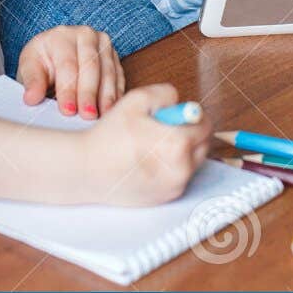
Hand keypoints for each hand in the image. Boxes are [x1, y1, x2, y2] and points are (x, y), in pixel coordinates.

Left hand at [18, 26, 124, 118]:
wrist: (55, 55)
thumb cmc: (42, 62)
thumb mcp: (30, 68)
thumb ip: (32, 82)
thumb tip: (32, 98)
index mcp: (61, 35)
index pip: (67, 64)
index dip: (68, 89)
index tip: (67, 110)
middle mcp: (85, 35)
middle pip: (91, 66)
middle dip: (88, 94)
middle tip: (87, 116)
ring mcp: (103, 45)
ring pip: (108, 72)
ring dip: (106, 97)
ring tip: (102, 117)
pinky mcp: (115, 58)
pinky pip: (119, 77)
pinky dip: (116, 95)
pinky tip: (111, 111)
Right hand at [79, 84, 211, 205]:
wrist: (86, 170)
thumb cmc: (108, 136)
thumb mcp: (136, 100)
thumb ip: (165, 94)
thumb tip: (180, 102)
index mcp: (178, 144)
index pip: (205, 126)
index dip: (193, 115)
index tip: (178, 114)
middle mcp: (182, 169)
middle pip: (203, 145)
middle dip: (189, 133)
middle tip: (164, 128)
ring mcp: (175, 187)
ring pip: (193, 162)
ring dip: (182, 151)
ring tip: (153, 145)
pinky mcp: (166, 198)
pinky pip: (179, 177)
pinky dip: (171, 167)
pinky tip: (149, 161)